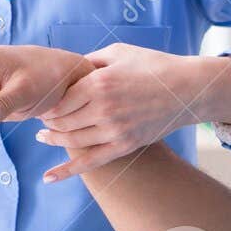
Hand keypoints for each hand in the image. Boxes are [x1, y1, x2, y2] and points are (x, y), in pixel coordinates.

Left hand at [34, 44, 230, 181]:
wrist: (188, 89)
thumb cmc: (154, 66)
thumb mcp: (118, 53)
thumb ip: (89, 61)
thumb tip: (67, 70)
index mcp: (99, 82)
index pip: (59, 100)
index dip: (46, 103)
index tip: (41, 101)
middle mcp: (104, 108)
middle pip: (62, 122)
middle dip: (47, 121)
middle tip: (42, 118)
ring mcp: (115, 130)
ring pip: (72, 141)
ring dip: (53, 140)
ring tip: (44, 136)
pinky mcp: (125, 145)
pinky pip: (90, 162)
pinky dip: (67, 171)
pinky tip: (48, 178)